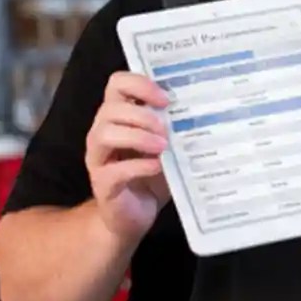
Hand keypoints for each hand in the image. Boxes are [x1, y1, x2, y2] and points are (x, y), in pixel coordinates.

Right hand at [84, 71, 172, 240]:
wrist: (134, 217)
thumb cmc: (152, 176)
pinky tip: (158, 166)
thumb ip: (174, 127)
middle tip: (166, 128)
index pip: (117, 83)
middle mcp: (102, 132)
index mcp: (117, 116)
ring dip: (137, 136)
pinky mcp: (102, 184)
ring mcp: (98, 158)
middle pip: (110, 108)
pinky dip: (138, 165)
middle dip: (141, 114)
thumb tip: (201, 108)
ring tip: (162, 146)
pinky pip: (114, 170)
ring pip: (105, 134)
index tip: (165, 99)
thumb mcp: (166, 146)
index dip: (140, 84)